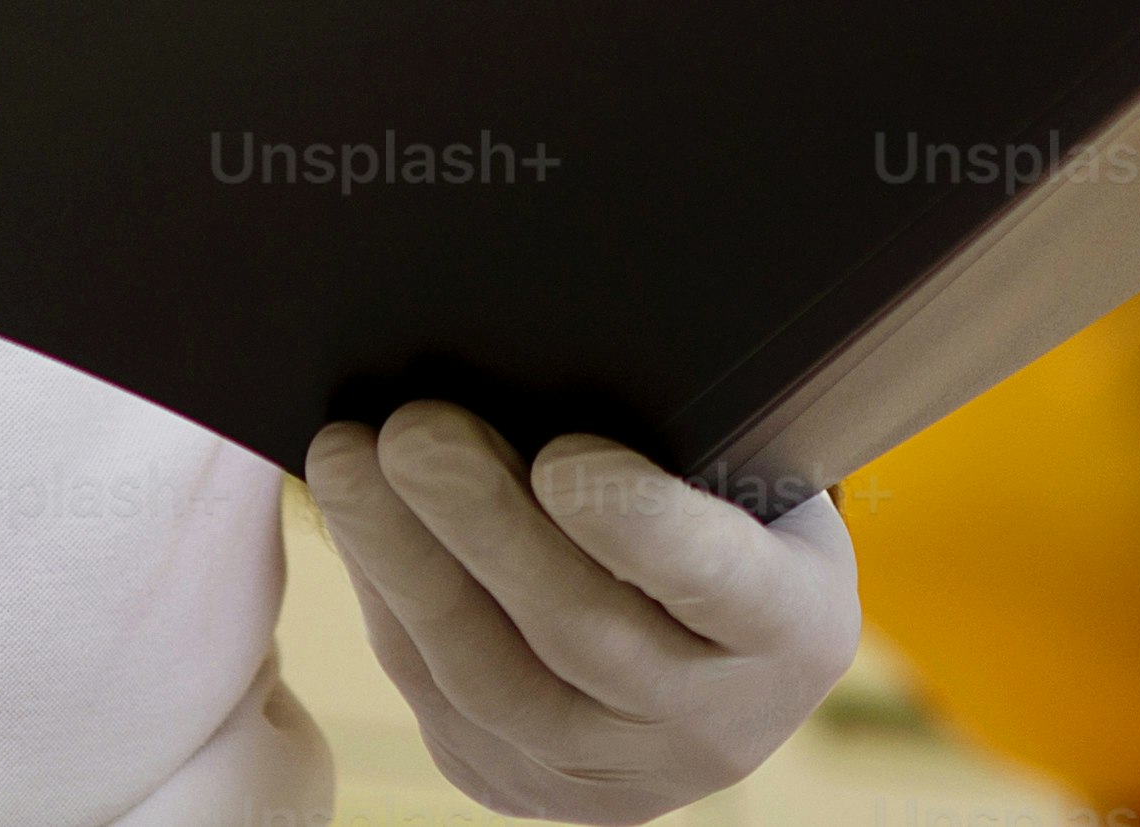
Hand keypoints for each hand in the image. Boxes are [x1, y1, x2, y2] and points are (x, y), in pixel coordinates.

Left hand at [305, 401, 857, 822]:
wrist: (717, 664)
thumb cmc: (729, 515)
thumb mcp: (750, 476)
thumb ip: (680, 440)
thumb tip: (537, 356)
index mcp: (792, 628)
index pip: (720, 581)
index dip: (640, 526)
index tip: (562, 455)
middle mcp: (712, 724)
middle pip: (582, 632)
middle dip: (484, 524)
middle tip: (414, 429)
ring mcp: (610, 773)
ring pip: (491, 681)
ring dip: (404, 563)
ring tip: (347, 460)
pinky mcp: (520, 784)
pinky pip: (439, 700)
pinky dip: (387, 603)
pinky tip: (354, 523)